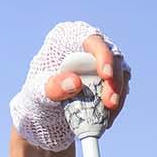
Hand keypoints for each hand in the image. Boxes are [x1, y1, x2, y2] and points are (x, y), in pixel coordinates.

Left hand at [11, 23, 129, 150]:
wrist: (43, 110)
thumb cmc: (37, 94)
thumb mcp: (37, 92)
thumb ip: (53, 87)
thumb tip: (75, 83)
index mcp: (68, 37)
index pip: (90, 39)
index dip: (102, 55)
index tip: (105, 75)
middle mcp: (89, 45)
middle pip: (112, 56)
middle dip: (113, 81)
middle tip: (110, 103)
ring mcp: (102, 61)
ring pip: (120, 73)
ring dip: (117, 95)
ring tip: (107, 118)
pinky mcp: (110, 78)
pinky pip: (119, 89)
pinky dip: (115, 104)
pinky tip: (107, 119)